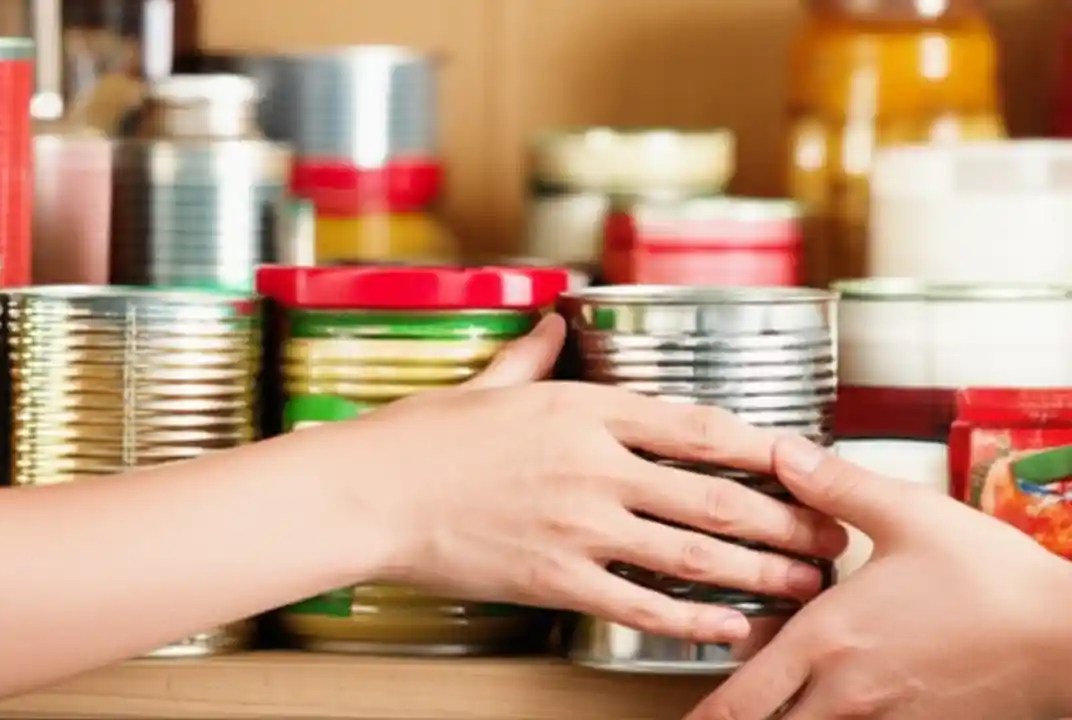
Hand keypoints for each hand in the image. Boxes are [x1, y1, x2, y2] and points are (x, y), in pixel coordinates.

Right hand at [319, 314, 846, 644]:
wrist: (368, 494)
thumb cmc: (419, 439)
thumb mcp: (485, 384)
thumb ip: (533, 354)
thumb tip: (557, 321)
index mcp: (583, 410)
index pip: (696, 424)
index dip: (762, 445)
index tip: (804, 458)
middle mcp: (595, 466)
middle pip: (716, 493)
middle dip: (785, 517)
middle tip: (829, 535)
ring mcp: (579, 526)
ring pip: (694, 551)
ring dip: (761, 570)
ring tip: (805, 584)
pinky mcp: (557, 578)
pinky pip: (643, 604)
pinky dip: (695, 618)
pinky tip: (734, 625)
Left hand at [686, 436, 1071, 719]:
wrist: (1070, 639)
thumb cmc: (995, 580)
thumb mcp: (910, 515)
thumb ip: (836, 486)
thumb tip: (781, 453)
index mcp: (828, 640)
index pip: (743, 699)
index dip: (707, 715)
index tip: (687, 718)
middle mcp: (847, 693)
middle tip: (716, 717)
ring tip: (776, 703)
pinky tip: (837, 701)